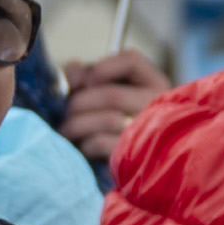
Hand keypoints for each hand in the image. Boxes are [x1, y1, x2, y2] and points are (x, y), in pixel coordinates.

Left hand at [55, 49, 169, 168]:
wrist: (145, 163)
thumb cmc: (120, 123)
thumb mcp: (108, 91)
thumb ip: (86, 75)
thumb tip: (71, 76)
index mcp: (155, 83)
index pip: (132, 61)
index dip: (102, 67)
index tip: (84, 81)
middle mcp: (158, 105)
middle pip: (112, 94)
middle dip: (79, 103)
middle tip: (65, 112)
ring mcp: (150, 132)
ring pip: (107, 120)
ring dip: (77, 125)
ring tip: (66, 130)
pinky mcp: (136, 156)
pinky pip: (103, 143)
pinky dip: (86, 144)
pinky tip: (83, 146)